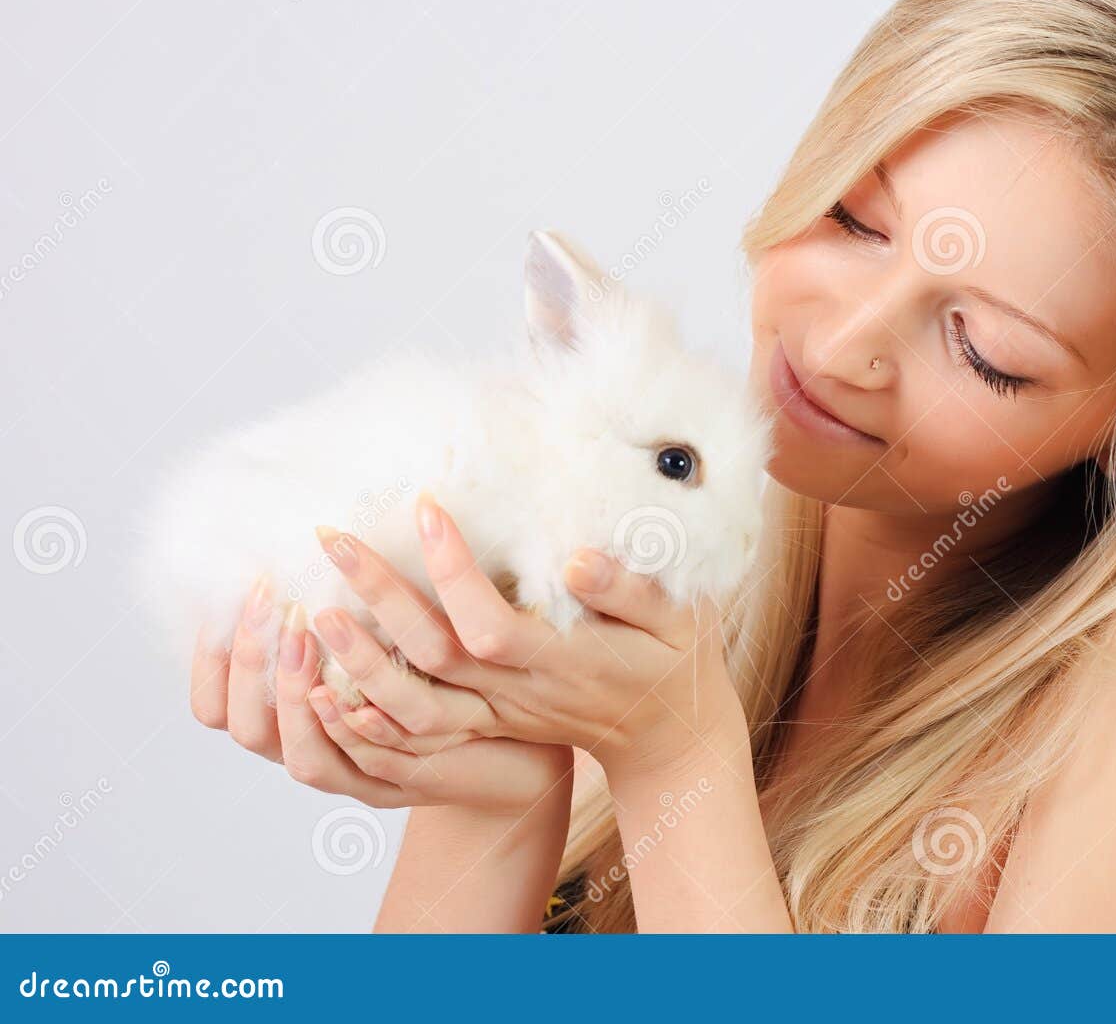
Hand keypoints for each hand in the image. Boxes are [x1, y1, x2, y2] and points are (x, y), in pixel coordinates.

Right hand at [188, 575, 573, 815]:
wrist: (540, 737)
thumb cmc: (465, 668)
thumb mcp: (404, 625)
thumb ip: (366, 592)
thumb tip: (328, 518)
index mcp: (308, 720)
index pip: (220, 709)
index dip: (212, 662)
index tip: (227, 597)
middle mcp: (327, 754)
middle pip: (253, 730)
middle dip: (251, 664)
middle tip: (270, 596)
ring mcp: (371, 776)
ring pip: (310, 751)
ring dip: (303, 687)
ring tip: (318, 618)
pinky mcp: (424, 781)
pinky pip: (375, 763)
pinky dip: (354, 729)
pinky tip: (345, 690)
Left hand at [315, 493, 749, 782]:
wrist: (666, 739)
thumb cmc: (674, 664)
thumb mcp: (678, 620)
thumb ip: (631, 590)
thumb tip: (576, 558)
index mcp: (562, 661)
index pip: (490, 622)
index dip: (453, 571)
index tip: (426, 507)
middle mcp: (519, 694)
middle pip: (432, 657)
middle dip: (377, 597)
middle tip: (329, 540)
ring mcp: (497, 714)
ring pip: (411, 700)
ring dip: (355, 658)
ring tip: (307, 605)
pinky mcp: (484, 723)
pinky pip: (412, 729)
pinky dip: (362, 712)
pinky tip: (319, 680)